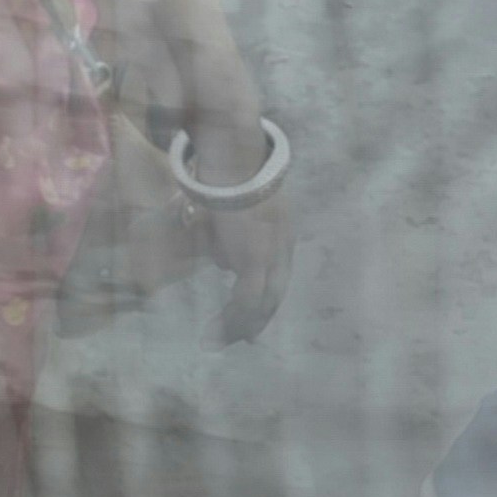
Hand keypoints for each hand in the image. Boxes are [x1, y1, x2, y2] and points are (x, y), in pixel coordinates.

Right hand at [165, 100, 289, 340]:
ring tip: (218, 340)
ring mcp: (271, 253)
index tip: (255, 318)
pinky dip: (231, 321)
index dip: (267, 299)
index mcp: (281, 229)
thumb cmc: (224, 170)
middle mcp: (282, 244)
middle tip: (243, 339)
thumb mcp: (230, 207)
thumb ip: (229, 234)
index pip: (279, 273)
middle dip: (258, 319)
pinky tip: (214, 333)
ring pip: (261, 303)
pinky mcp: (254, 259)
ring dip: (240, 325)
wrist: (233, 155)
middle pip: (276, 293)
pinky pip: (244, 300)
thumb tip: (220, 260)